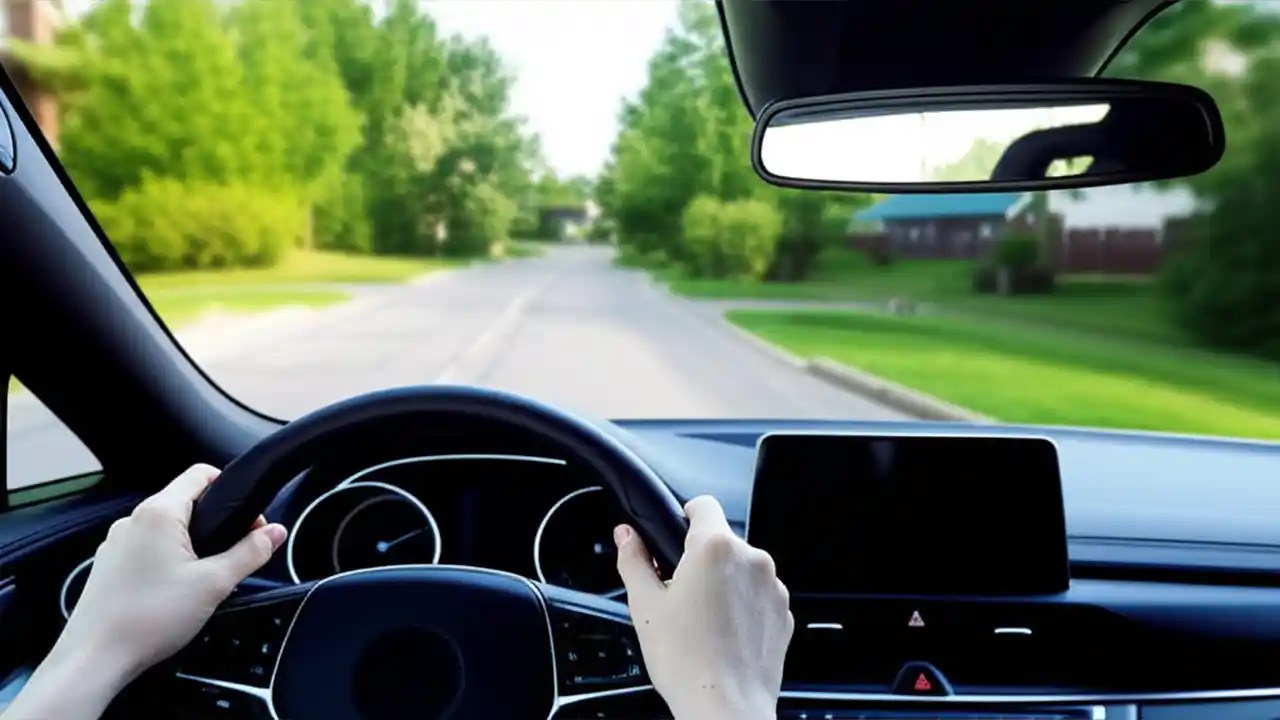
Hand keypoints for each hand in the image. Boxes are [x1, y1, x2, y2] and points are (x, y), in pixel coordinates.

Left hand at [5, 465, 286, 718]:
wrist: (94, 658)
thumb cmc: (152, 617)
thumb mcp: (214, 584)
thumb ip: (250, 553)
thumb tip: (276, 532)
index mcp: (159, 512)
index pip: (200, 474)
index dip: (231, 489)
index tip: (249, 522)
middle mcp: (133, 519)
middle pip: (185, 502)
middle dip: (214, 523)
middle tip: (232, 557)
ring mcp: (115, 542)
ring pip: (165, 528)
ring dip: (190, 544)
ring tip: (202, 580)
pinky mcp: (107, 566)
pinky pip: (146, 548)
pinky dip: (166, 560)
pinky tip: (172, 592)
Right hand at [614, 496, 792, 719]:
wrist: (724, 707)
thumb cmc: (687, 661)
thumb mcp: (646, 605)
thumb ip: (634, 560)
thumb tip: (626, 536)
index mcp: (714, 548)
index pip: (703, 505)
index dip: (686, 515)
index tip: (677, 533)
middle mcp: (751, 560)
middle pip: (721, 541)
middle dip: (701, 559)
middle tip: (680, 593)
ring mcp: (772, 586)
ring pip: (742, 569)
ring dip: (724, 582)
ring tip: (702, 620)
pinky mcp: (782, 612)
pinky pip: (759, 595)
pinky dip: (743, 606)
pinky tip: (723, 633)